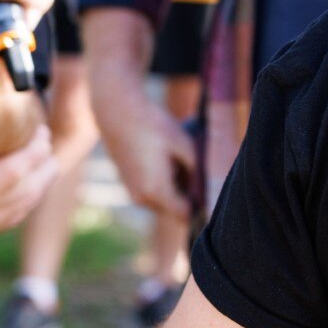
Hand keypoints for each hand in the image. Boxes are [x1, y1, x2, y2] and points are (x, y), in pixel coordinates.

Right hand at [91, 77, 196, 221]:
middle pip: (174, 208)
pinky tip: (164, 159)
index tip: (209, 193)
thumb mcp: (184, 144)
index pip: (185, 215)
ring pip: (162, 200)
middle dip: (187, 195)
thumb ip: (198, 170)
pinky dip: (161, 182)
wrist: (118, 112)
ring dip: (174, 187)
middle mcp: (142, 197)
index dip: (200, 208)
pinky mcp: (127, 183)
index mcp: (156, 191)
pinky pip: (151, 191)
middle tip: (193, 169)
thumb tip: (208, 186)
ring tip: (177, 160)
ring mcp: (132, 191)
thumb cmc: (153, 125)